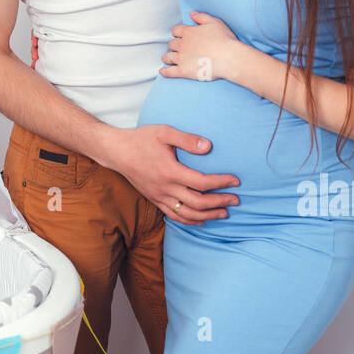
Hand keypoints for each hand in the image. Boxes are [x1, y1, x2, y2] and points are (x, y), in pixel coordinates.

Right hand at [98, 124, 239, 223]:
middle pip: (198, 202)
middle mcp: (165, 188)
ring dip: (208, 216)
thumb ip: (187, 139)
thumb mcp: (164, 132)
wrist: (117, 151)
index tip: (235, 181)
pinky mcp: (154, 199)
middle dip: (220, 202)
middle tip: (236, 200)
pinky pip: (174, 215)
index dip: (221, 183)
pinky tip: (201, 220)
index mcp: (170, 171)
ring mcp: (159, 196)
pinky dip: (190, 220)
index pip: (202, 182)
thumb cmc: (142, 139)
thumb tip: (208, 147)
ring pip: (187, 214)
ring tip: (224, 213)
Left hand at [159, 11, 238, 82]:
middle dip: (174, 45)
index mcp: (189, 32)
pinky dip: (165, 71)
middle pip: (172, 44)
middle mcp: (183, 44)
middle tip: (178, 49)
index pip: (176, 30)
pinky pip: (169, 71)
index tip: (180, 36)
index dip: (177, 33)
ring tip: (168, 59)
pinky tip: (163, 71)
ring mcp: (182, 58)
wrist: (229, 58)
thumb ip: (201, 17)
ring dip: (167, 57)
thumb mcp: (215, 22)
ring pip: (168, 57)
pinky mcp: (184, 71)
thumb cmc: (225, 40)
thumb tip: (191, 13)